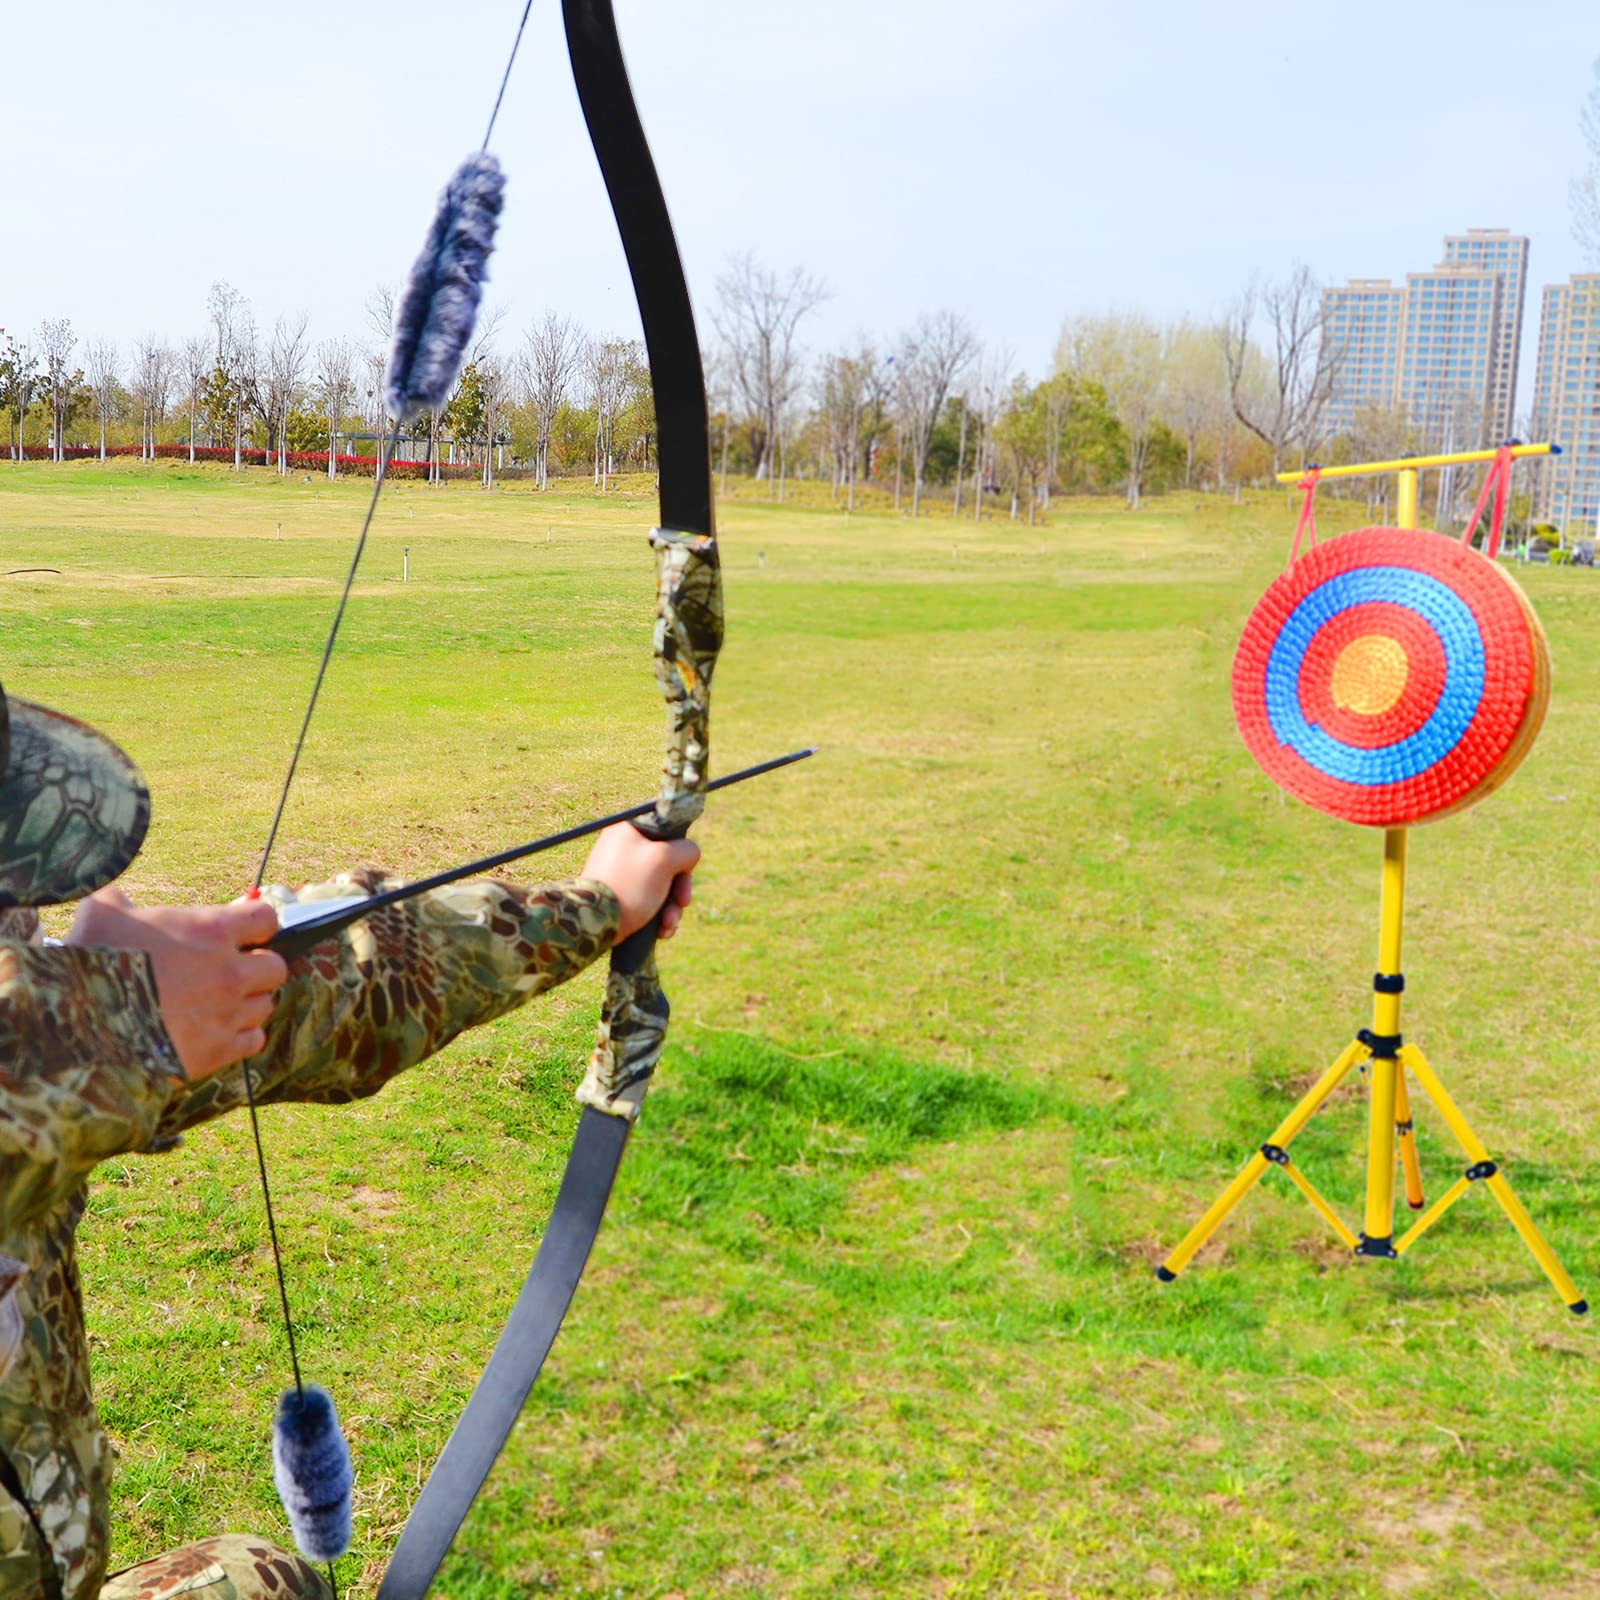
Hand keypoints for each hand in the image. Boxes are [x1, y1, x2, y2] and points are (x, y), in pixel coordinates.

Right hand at [67, 888, 289, 1080]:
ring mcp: (228, 1013)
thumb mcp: (102, 914)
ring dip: (246, 1004)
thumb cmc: (90, 963)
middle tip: (229, 973)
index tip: (241, 934)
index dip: (254, 925)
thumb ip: (122, 900)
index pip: (266, 918)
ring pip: (265, 1005)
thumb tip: (116, 898)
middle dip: (257, 968)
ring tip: (216, 1004)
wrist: (76, 1026)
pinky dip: (240, 1037)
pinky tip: (215, 1032)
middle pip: (276, 967)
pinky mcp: (218, 1051)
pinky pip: (254, 1041)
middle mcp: (230, 972)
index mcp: (211, 930)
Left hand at [580, 823, 699, 943]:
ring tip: (668, 924)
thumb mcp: (665, 859)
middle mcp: (623, 847)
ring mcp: (621, 872)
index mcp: (629, 830)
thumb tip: (689, 855)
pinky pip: (648, 899)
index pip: (666, 828)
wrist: (593, 923)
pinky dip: (658, 915)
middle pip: (667, 861)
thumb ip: (686, 850)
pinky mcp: (620, 895)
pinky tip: (661, 931)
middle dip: (679, 887)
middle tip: (683, 902)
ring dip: (671, 907)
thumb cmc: (630, 886)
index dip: (681, 849)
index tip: (686, 868)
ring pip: (661, 884)